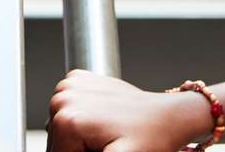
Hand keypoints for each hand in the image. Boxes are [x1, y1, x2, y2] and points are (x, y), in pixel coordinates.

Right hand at [47, 70, 210, 151]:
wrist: (166, 116)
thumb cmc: (150, 140)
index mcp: (67, 119)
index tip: (105, 151)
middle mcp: (63, 96)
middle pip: (58, 142)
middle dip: (80, 149)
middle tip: (108, 144)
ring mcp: (70, 84)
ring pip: (61, 128)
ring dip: (80, 137)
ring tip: (106, 134)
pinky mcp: (78, 80)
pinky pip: (68, 110)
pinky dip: (82, 120)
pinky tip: (103, 121)